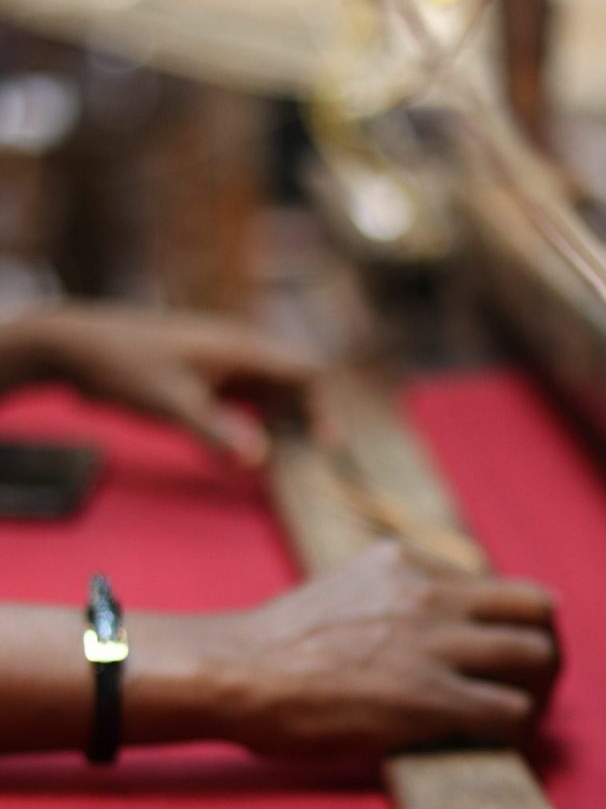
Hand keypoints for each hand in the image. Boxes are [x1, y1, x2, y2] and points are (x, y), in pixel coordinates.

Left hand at [3, 303, 319, 466]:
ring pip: (269, 394)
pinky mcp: (203, 376)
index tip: (327, 448)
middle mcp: (238, 351)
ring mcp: (221, 363)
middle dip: (309, 420)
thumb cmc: (125, 367)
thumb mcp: (172, 405)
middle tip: (314, 464)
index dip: (323, 409)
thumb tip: (259, 460)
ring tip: (290, 463)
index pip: (305, 373)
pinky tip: (249, 452)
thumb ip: (217, 432)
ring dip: (283, 424)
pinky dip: (255, 424)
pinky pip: (244, 401)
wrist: (76, 345)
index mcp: (241, 348)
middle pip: (293, 385)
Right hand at [139, 542, 560, 756]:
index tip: (505, 658)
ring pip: (538, 658)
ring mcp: (433, 644)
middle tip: (531, 690)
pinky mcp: (427, 698)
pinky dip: (516, 731)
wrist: (236, 672)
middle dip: (545, 654)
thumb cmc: (279, 645)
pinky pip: (509, 712)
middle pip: (540, 613)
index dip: (518, 629)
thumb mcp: (346, 589)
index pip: (506, 589)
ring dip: (540, 694)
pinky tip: (497, 744)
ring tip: (520, 719)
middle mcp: (432, 595)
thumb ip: (396, 595)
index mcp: (412, 564)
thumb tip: (434, 621)